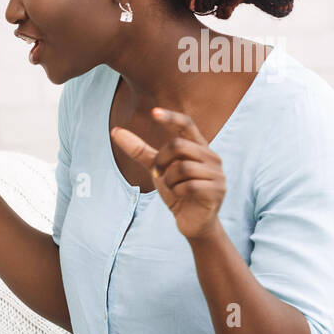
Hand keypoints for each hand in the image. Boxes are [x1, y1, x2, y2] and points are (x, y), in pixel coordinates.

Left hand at [111, 108, 225, 240]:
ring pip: (182, 168)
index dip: (171, 118)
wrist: (193, 222)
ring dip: (169, 180)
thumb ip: (140, 150)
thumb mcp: (157, 168)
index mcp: (198, 147)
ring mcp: (217, 173)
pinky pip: (189, 185)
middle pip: (178, 146)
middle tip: (158, 174)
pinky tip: (181, 196)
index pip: (186, 125)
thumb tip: (115, 131)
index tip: (153, 112)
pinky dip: (178, 192)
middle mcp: (211, 156)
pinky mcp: (217, 190)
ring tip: (173, 188)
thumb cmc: (177, 190)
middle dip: (160, 161)